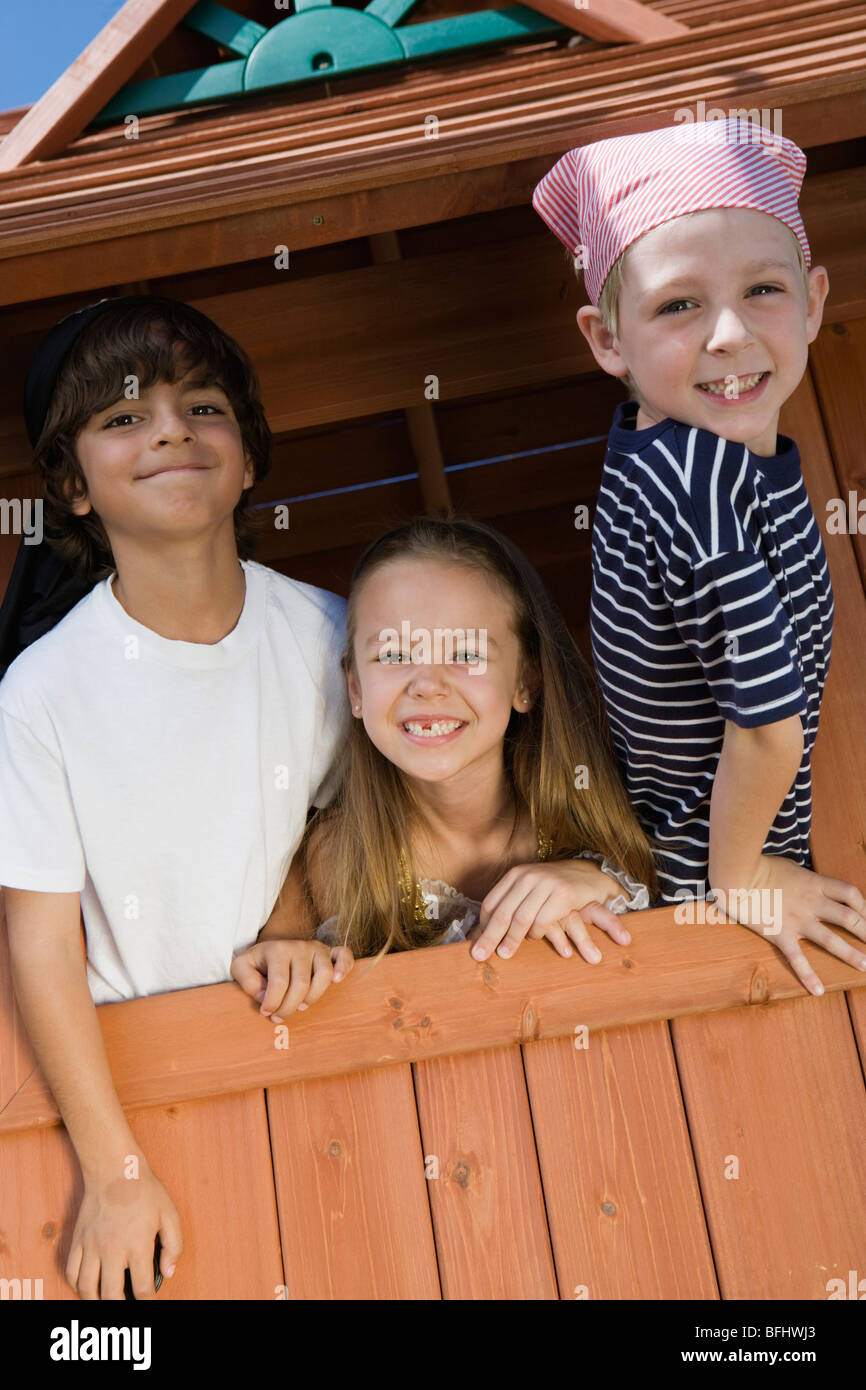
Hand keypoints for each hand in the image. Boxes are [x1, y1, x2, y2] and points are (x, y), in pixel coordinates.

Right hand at [66, 1163, 181, 1299]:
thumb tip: (168, 1272)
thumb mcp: (169, 1214)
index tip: (150, 1304)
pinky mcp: (78, 1239)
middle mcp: (112, 1249)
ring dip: (95, 1301)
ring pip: (86, 1288)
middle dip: (120, 1308)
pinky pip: (71, 1271)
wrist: (114, 1169)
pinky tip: (87, 1287)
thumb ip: (173, 1246)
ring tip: (106, 1301)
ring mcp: (91, 1245)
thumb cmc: (144, 1191)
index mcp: (138, 1244)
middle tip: (127, 1305)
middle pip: (111, 1295)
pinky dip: (76, 1286)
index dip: (147, 1304)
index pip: (142, 1288)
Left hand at [231, 938, 353, 1020]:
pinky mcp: (330, 951)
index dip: (272, 1002)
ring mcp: (317, 948)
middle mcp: (300, 946)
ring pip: (324, 975)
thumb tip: (264, 995)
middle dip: (289, 1007)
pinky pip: (344, 955)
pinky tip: (337, 981)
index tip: (266, 1012)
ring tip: (301, 1006)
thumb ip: (246, 980)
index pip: (279, 982)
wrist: (272, 949)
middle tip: (279, 1017)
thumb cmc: (258, 963)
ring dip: (313, 997)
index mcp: (277, 949)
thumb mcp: (241, 967)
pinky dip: (344, 967)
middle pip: (301, 984)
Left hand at [469, 859, 631, 963]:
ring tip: (504, 955)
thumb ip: (511, 903)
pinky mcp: (563, 893)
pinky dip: (537, 933)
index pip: (491, 902)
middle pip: (502, 913)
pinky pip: (543, 920)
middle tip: (479, 956)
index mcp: (515, 874)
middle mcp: (528, 876)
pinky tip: (535, 938)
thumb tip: (484, 930)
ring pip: (521, 918)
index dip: (482, 925)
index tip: (476, 943)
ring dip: (512, 940)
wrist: (590, 875)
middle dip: (489, 937)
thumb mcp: (530, 889)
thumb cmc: (554, 888)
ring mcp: (546, 883)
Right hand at [711, 854, 865, 995]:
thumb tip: (810, 881)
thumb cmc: (759, 866)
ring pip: (831, 940)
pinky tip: (818, 991)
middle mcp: (811, 902)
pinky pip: (797, 958)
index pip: (849, 894)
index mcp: (814, 884)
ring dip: (851, 954)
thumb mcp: (788, 866)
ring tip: (865, 967)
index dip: (865, 907)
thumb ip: (803, 877)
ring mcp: (797, 919)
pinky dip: (808, 976)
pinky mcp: (780, 934)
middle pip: (848, 918)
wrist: (736, 874)